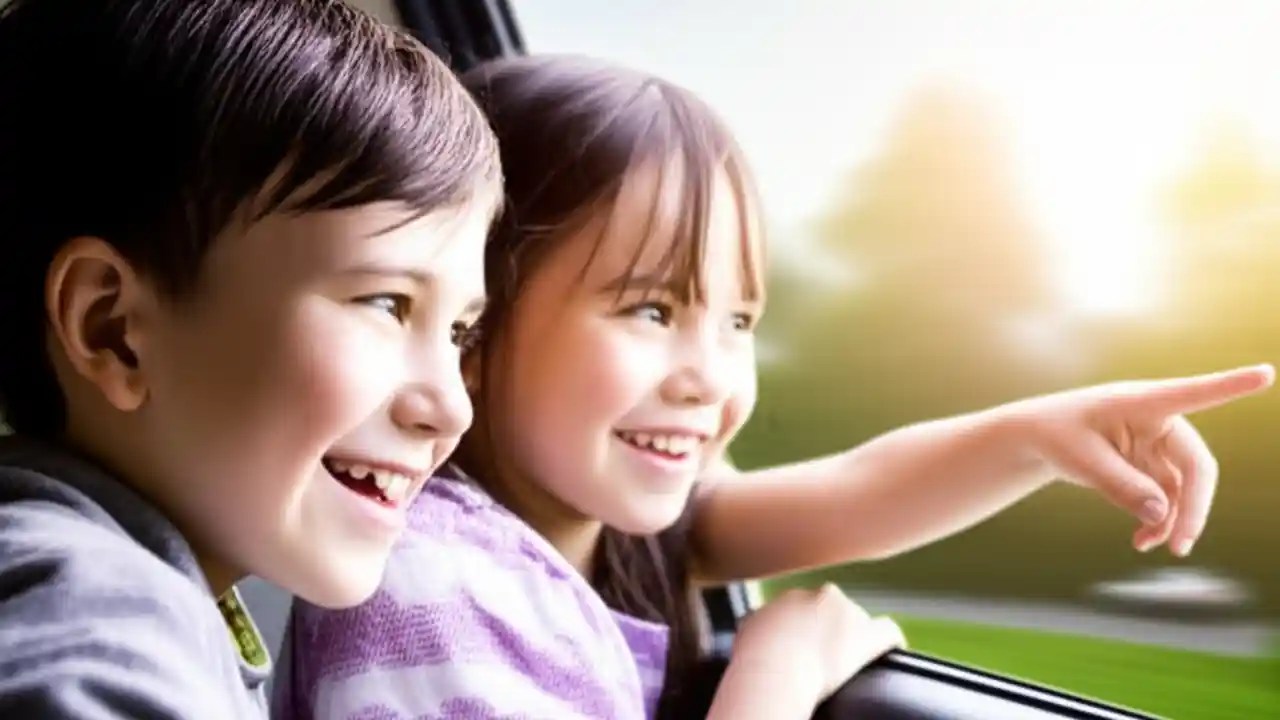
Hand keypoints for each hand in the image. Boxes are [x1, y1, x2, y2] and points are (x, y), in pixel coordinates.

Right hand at [730, 584, 904, 703]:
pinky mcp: (871, 635)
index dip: (807, 628)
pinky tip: (890, 655)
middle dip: (830, 630)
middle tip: (820, 657)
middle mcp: (823, 596)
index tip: (802, 647)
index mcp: (794, 596)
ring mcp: (850, 614)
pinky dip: (891, 643)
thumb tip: (758, 625)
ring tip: (848, 663)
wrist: (775, 669)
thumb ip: (759, 621)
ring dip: (854, 638)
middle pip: (834, 611)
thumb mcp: (748, 629)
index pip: (807, 608)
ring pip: (859, 622)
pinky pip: (889, 633)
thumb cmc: (755, 658)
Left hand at [1005, 363, 1273, 556]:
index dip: (1230, 386)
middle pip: (1196, 466)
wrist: (1038, 437)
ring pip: (1184, 488)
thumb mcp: (1080, 460)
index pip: (1192, 393)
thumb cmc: (1056, 433)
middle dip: (1193, 507)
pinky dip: (1159, 520)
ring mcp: (1158, 446)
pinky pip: (1167, 498)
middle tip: (1182, 546)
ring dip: (1173, 520)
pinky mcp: (1151, 466)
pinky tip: (1142, 540)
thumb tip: (1161, 514)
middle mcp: (1159, 422)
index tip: (1266, 374)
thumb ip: (1120, 486)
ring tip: (1145, 544)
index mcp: (1141, 402)